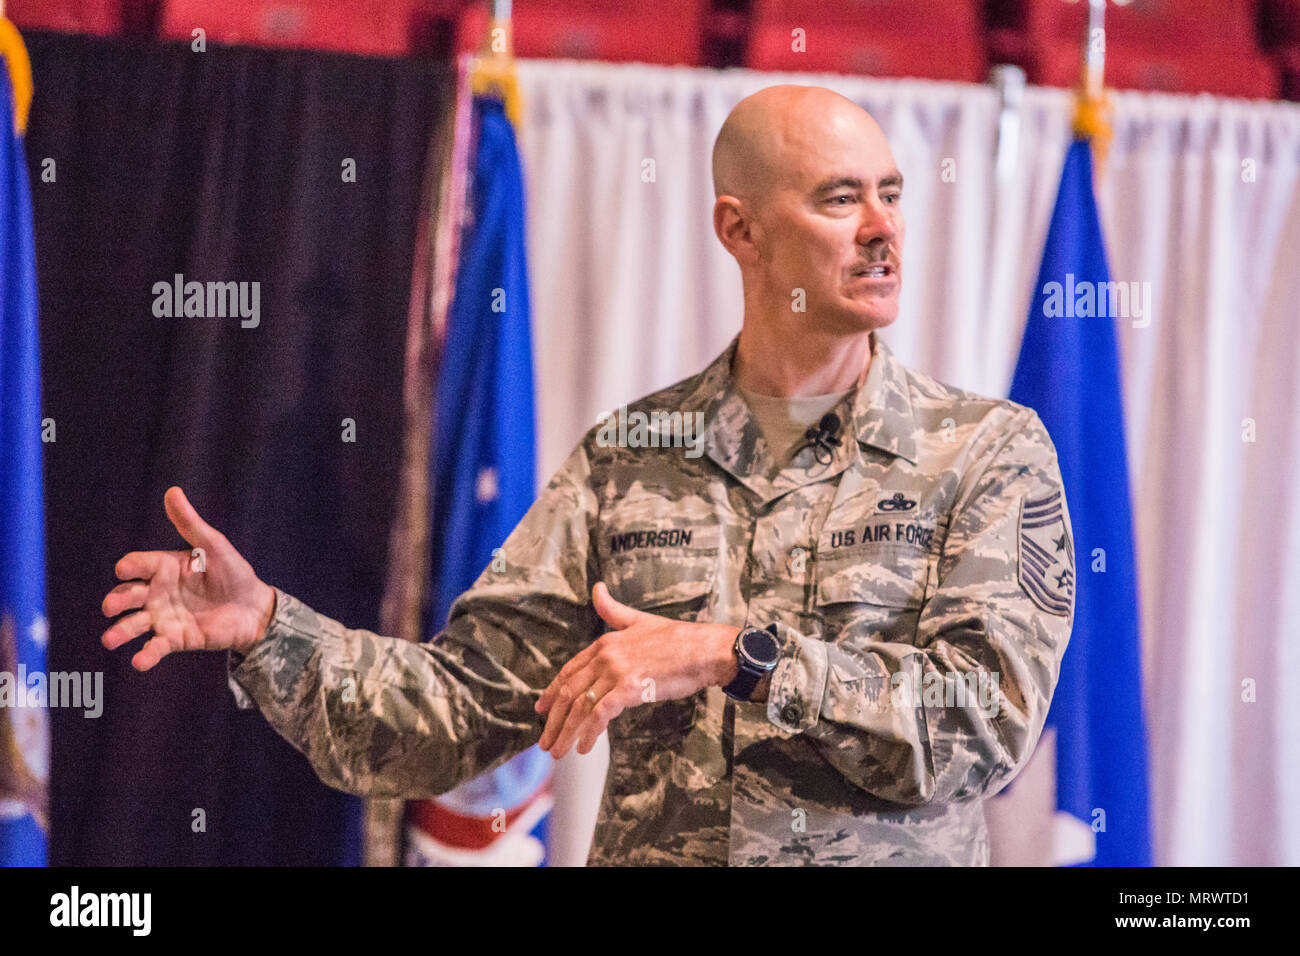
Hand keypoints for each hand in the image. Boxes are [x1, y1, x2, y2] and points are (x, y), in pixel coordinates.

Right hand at [101, 486, 275, 670]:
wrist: (254, 607)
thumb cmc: (233, 572)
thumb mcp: (214, 545)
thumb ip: (190, 523)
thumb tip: (172, 491)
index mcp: (163, 568)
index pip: (138, 565)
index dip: (130, 567)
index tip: (126, 569)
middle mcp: (157, 593)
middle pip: (128, 595)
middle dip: (117, 600)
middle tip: (112, 606)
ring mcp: (164, 617)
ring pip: (134, 624)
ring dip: (120, 631)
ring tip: (110, 639)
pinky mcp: (176, 639)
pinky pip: (156, 648)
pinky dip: (146, 655)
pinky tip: (140, 661)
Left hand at [534, 581, 738, 758]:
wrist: (703, 649)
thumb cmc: (676, 638)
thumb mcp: (639, 620)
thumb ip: (613, 611)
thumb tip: (597, 588)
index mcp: (605, 642)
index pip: (569, 671)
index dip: (552, 693)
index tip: (542, 710)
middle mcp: (605, 656)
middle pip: (569, 692)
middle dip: (554, 720)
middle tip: (544, 742)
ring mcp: (617, 672)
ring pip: (580, 706)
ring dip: (566, 732)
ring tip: (558, 751)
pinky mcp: (630, 688)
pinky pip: (601, 714)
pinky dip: (590, 733)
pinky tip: (584, 747)